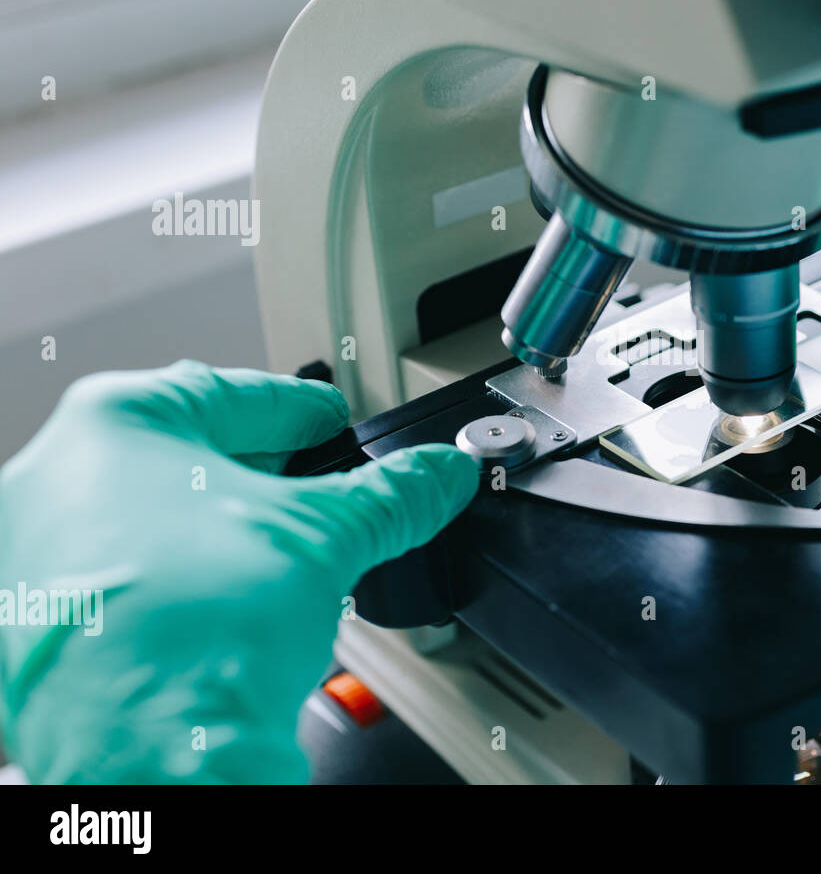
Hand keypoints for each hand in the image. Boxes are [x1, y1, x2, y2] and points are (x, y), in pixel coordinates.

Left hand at [0, 360, 477, 781]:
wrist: (149, 758)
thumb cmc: (185, 637)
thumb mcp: (325, 538)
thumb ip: (393, 495)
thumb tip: (439, 476)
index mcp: (111, 425)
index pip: (236, 394)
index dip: (303, 412)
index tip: (333, 421)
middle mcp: (59, 483)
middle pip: (196, 459)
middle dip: (272, 478)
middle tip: (326, 488)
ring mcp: (50, 558)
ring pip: (165, 523)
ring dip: (234, 535)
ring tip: (290, 555)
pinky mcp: (57, 625)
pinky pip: (144, 578)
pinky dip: (199, 582)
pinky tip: (241, 605)